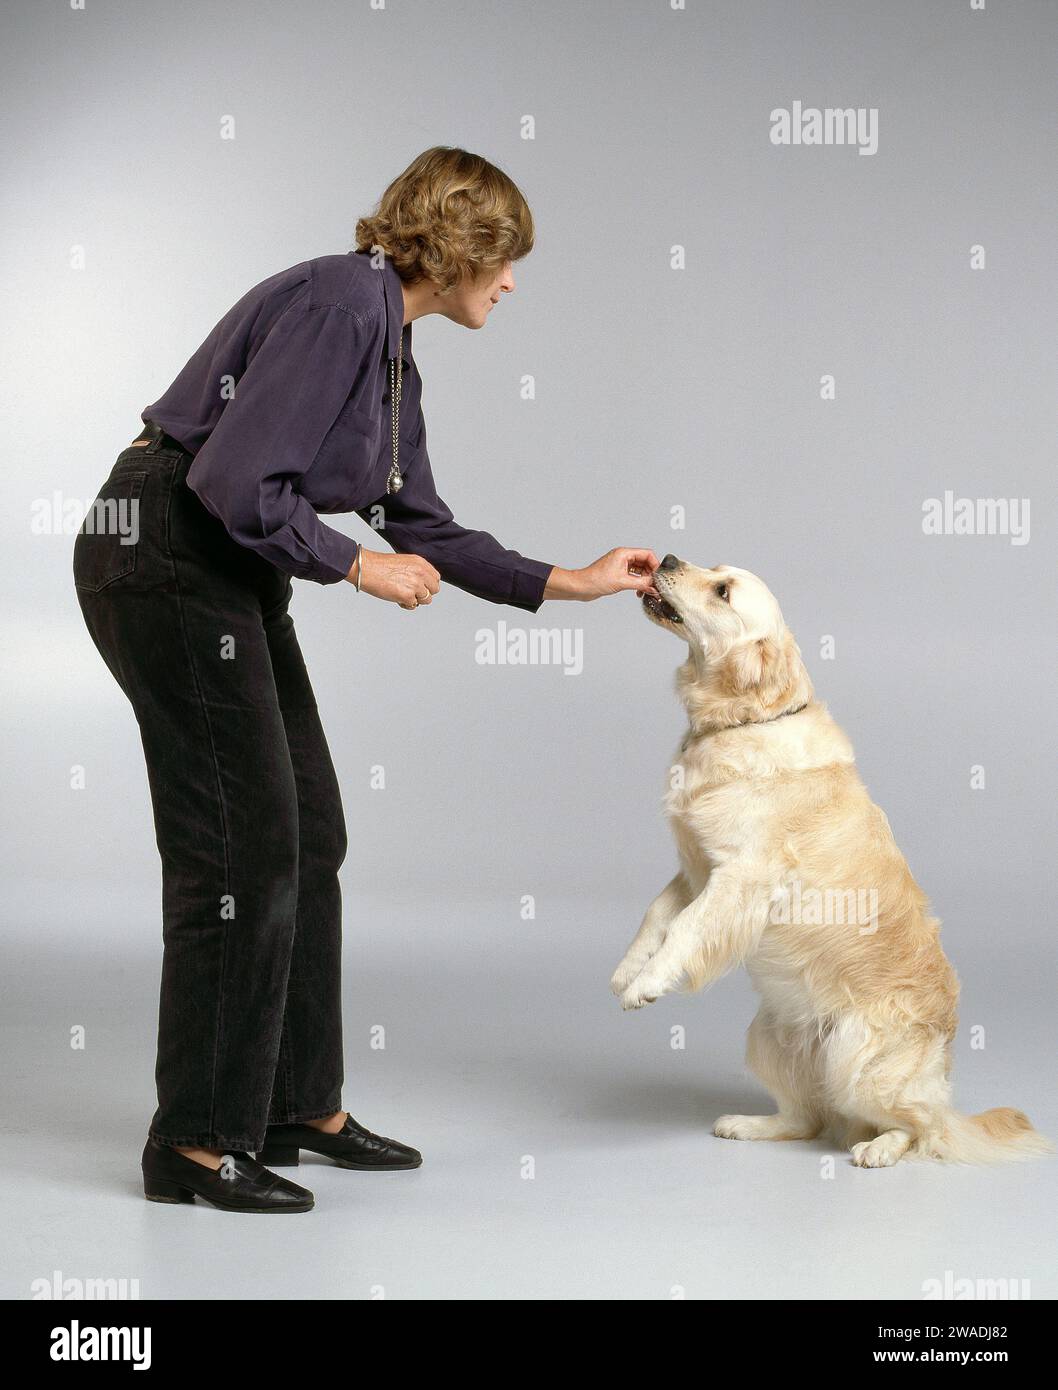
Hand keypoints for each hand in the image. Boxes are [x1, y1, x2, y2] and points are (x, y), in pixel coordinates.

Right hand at [347, 548, 440, 609]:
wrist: (365, 568)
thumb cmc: (379, 566)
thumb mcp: (404, 562)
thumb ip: (416, 571)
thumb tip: (423, 585)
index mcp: (420, 563)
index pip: (435, 578)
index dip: (428, 584)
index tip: (421, 587)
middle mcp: (420, 572)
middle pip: (434, 590)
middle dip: (424, 593)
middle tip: (411, 593)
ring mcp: (415, 584)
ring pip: (426, 599)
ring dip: (415, 600)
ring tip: (402, 595)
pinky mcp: (407, 595)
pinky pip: (413, 605)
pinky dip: (405, 604)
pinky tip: (396, 598)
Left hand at [543, 548, 659, 601]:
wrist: (581, 587)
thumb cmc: (596, 580)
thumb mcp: (622, 582)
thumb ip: (641, 584)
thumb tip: (654, 586)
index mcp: (624, 553)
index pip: (647, 554)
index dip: (655, 565)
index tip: (658, 577)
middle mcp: (623, 557)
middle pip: (645, 562)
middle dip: (650, 575)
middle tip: (654, 587)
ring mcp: (620, 565)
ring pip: (640, 570)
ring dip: (645, 581)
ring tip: (646, 591)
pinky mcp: (618, 573)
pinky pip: (633, 576)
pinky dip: (638, 583)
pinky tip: (638, 592)